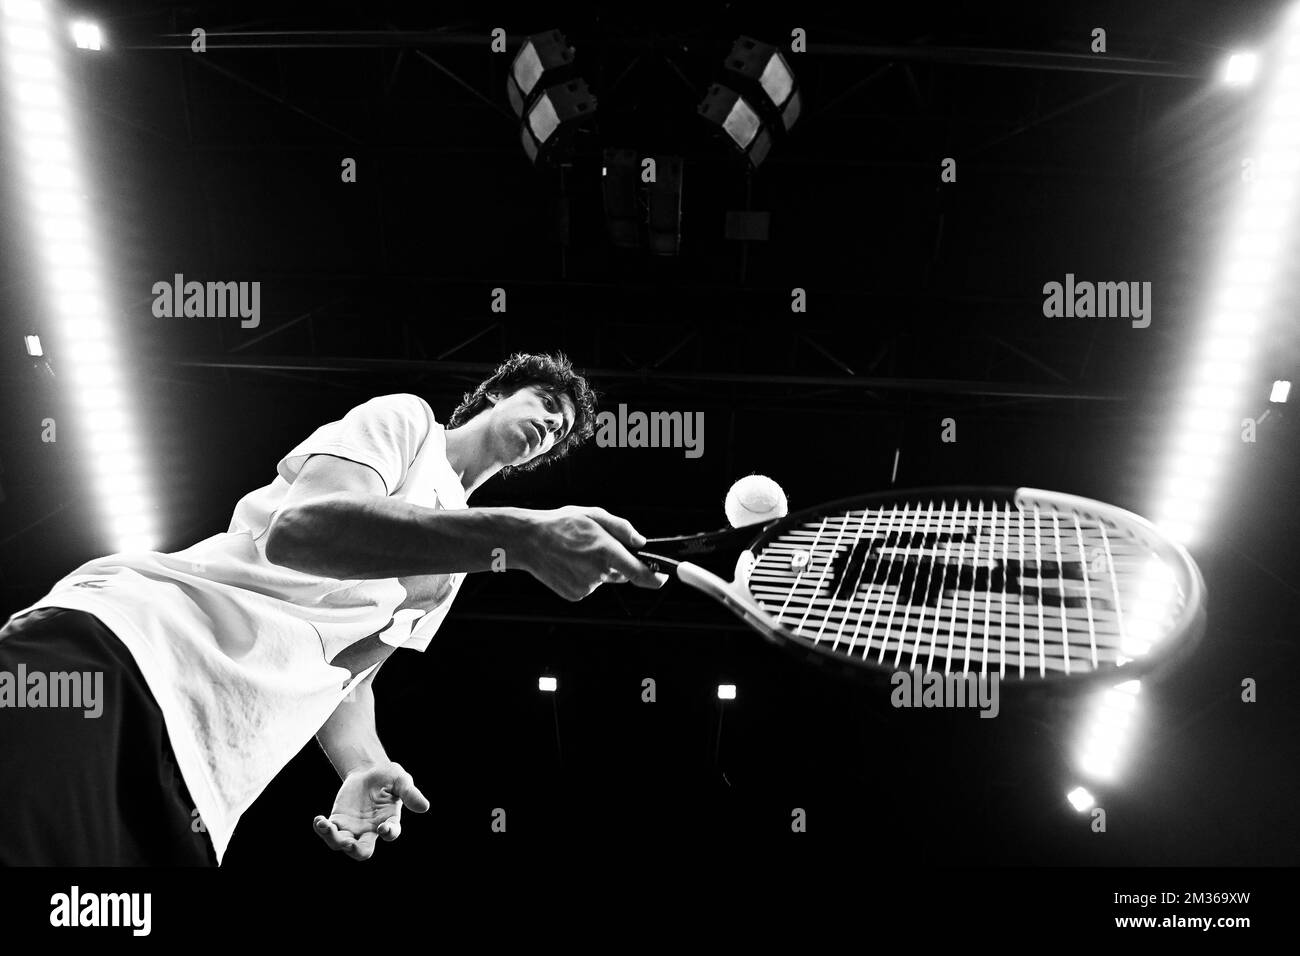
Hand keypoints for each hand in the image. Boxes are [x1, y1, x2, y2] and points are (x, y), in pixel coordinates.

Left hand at [313, 761, 428, 860]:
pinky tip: (319, 821)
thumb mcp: (401, 780)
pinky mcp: (339, 821)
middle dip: (356, 850)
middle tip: (350, 844)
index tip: (383, 826)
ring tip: (327, 826)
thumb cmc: (389, 776)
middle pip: (363, 851)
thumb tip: (424, 807)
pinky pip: (329, 831)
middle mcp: (371, 830)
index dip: (388, 833)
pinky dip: (322, 829)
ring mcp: (353, 828)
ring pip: (342, 844)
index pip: (391, 834)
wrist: (369, 770)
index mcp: (390, 821)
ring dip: (334, 840)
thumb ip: (410, 793)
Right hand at [519, 506, 668, 600]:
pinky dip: (584, 577)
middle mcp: (598, 572)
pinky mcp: (575, 595)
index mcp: (605, 551)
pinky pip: (589, 587)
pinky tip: (570, 563)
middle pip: (622, 574)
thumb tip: (640, 542)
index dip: (656, 578)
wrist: (528, 541)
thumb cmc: (560, 524)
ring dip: (598, 569)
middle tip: (596, 547)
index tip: (663, 578)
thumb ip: (622, 529)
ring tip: (577, 553)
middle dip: (617, 563)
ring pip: (604, 580)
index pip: (640, 573)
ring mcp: (586, 586)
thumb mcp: (594, 515)